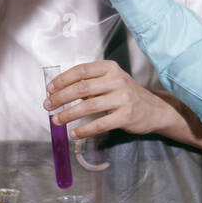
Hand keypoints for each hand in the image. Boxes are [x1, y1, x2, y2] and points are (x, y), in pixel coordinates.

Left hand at [44, 61, 170, 138]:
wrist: (154, 109)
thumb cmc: (126, 95)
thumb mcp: (110, 81)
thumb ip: (89, 84)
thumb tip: (59, 92)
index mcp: (110, 68)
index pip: (81, 70)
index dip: (62, 79)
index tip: (49, 89)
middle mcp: (117, 80)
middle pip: (82, 88)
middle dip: (61, 97)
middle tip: (48, 106)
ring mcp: (123, 98)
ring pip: (88, 106)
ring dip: (68, 114)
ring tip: (56, 120)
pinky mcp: (126, 116)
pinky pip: (99, 124)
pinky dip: (83, 130)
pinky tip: (73, 134)